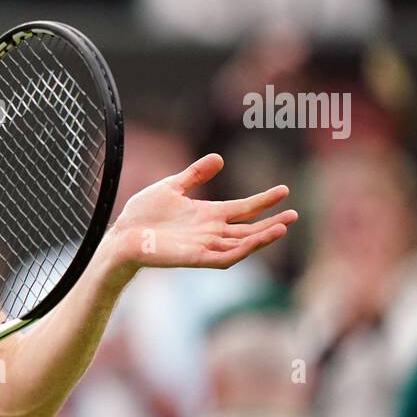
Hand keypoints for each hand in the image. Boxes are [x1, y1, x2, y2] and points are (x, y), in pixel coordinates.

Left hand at [103, 153, 297, 282]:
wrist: (122, 234)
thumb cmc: (142, 214)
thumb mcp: (172, 187)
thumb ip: (195, 175)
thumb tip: (220, 158)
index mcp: (208, 215)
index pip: (243, 209)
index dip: (263, 201)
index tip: (284, 190)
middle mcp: (210, 232)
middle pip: (248, 229)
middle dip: (271, 222)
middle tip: (295, 214)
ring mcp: (204, 246)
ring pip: (241, 244)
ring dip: (262, 237)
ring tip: (283, 227)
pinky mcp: (194, 257)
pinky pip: (223, 258)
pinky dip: (241, 250)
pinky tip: (255, 241)